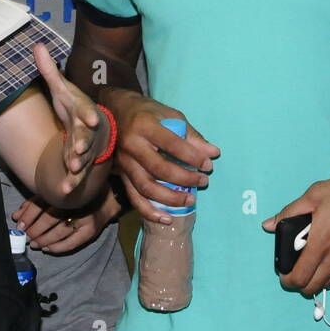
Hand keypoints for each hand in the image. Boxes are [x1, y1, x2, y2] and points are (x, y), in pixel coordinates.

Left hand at [13, 187, 121, 254]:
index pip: (43, 204)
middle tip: (25, 236)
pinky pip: (71, 243)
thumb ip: (37, 203)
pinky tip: (47, 248)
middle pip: (50, 218)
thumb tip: (16, 216)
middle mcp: (75, 204)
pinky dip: (57, 248)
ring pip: (59, 232)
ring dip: (44, 240)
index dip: (29, 215)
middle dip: (35, 229)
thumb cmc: (79, 196)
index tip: (19, 224)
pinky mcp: (90, 232)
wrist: (108, 201)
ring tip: (34, 243)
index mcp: (66, 192)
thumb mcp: (58, 195)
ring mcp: (84, 219)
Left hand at [34, 43, 105, 192]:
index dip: (89, 117)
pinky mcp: (80, 165)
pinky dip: (72, 183)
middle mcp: (87, 132)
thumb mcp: (61, 89)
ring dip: (77, 167)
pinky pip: (77, 175)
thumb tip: (37, 45)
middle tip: (79, 150)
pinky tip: (65, 190)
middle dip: (83, 144)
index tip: (92, 120)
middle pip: (85, 138)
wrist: (93, 130)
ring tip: (71, 172)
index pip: (87, 113)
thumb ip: (49, 70)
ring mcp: (85, 150)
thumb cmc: (74, 108)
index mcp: (83, 112)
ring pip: (82, 159)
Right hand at [104, 88, 218, 223]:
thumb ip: (191, 136)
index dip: (192, 157)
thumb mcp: (170, 115)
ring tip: (190, 200)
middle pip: (159, 169)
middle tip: (202, 181)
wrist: (115, 112)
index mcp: (146, 126)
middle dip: (184, 179)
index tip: (208, 165)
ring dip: (170, 198)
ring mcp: (124, 162)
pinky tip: (166, 218)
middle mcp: (132, 145)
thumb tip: (213, 153)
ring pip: (146, 187)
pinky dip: (150, 211)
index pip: (172, 144)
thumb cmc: (147, 113)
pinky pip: (134, 197)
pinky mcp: (120, 175)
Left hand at [262, 171, 329, 296]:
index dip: (287, 280)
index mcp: (321, 242)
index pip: (300, 277)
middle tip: (296, 271)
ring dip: (317, 280)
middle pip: (312, 287)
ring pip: (328, 285)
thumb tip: (268, 226)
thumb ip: (288, 213)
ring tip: (313, 265)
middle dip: (300, 283)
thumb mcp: (313, 195)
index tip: (284, 274)